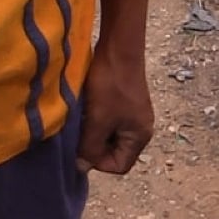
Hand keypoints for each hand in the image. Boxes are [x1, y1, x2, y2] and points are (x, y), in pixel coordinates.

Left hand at [76, 45, 153, 174]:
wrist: (118, 50)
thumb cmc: (110, 86)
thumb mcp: (98, 120)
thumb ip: (90, 146)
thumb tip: (82, 168)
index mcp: (139, 137)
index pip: (119, 166)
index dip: (98, 162)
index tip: (81, 147)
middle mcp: (139, 128)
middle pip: (113, 151)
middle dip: (93, 145)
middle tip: (78, 132)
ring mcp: (132, 115)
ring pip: (107, 135)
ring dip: (91, 131)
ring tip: (81, 119)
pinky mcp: (123, 102)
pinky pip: (107, 120)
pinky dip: (94, 118)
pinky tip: (84, 109)